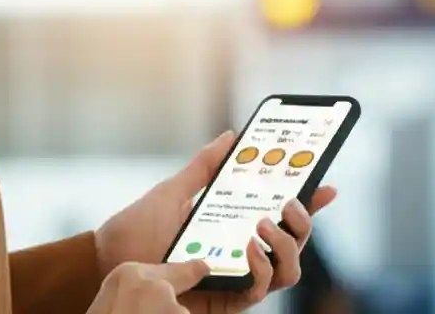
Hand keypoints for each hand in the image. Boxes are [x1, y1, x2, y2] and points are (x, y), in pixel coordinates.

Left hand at [95, 131, 338, 313]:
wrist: (108, 260)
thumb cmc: (138, 228)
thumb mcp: (175, 190)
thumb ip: (205, 166)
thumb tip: (230, 136)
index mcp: (236, 227)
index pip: (282, 217)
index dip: (309, 204)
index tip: (325, 185)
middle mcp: (243, 254)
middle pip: (294, 243)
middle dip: (304, 222)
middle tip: (291, 202)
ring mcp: (238, 278)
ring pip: (288, 271)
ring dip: (288, 246)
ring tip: (265, 225)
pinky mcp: (228, 301)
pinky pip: (260, 291)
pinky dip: (263, 269)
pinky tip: (249, 249)